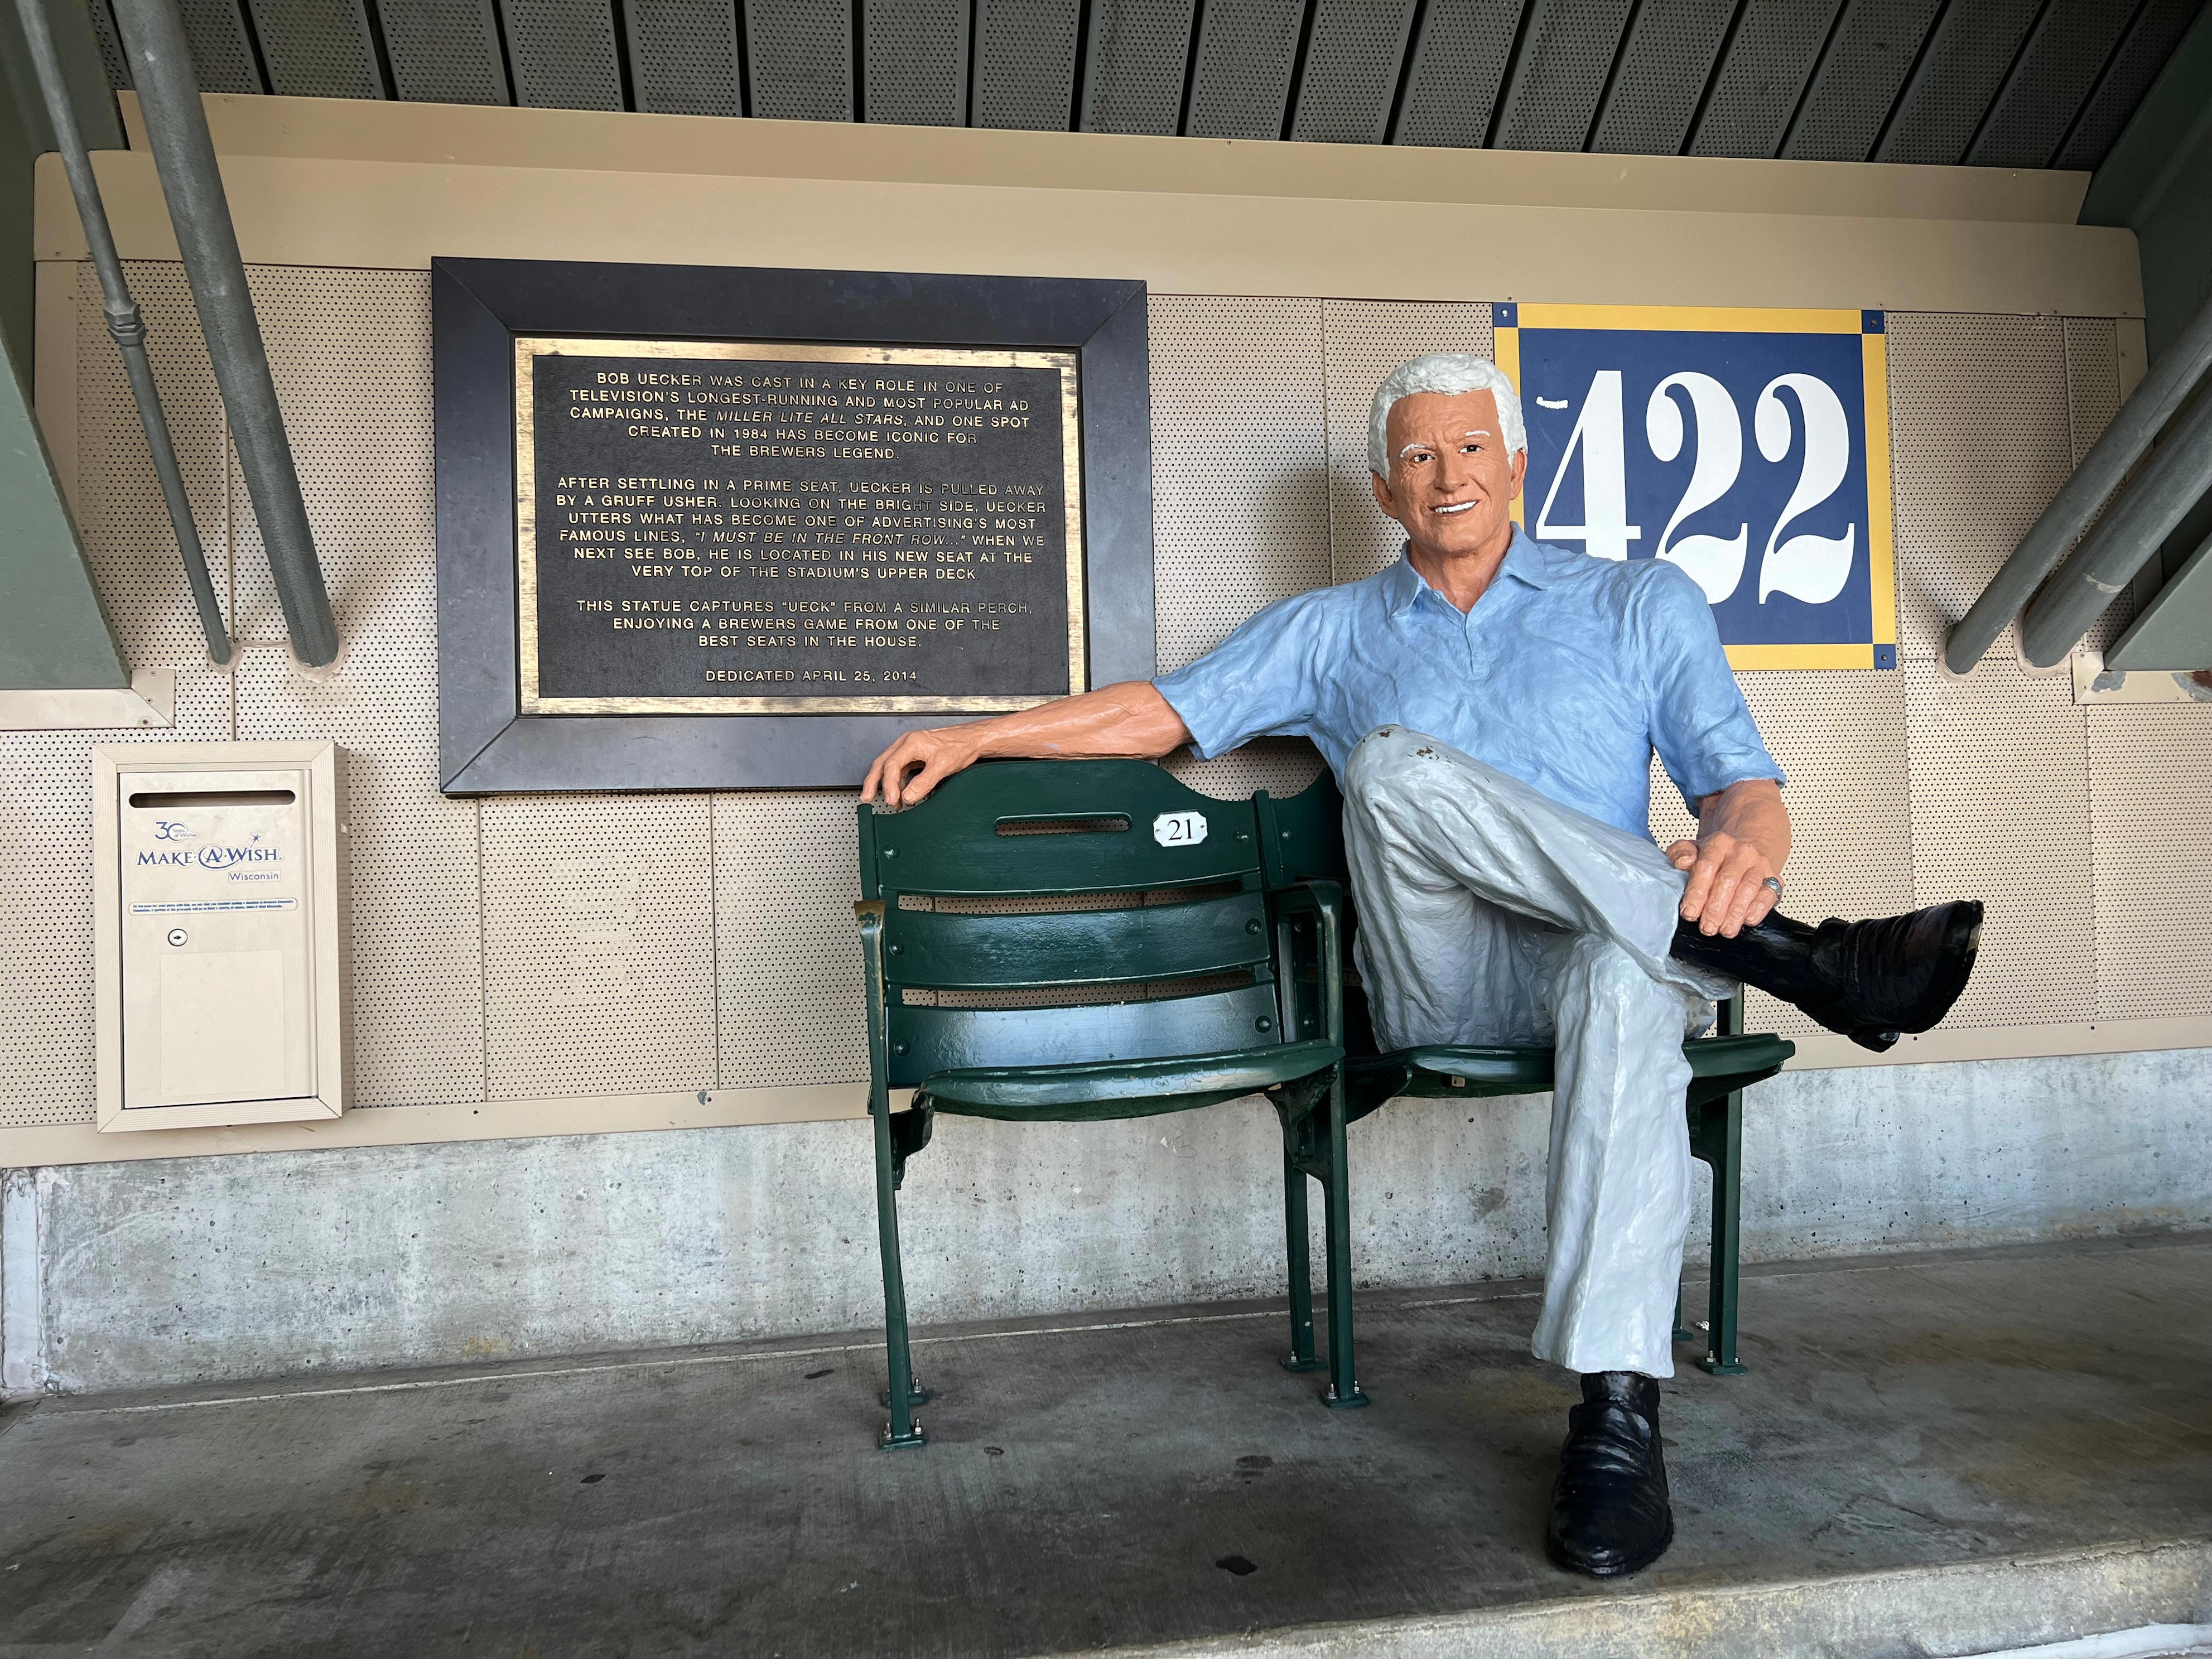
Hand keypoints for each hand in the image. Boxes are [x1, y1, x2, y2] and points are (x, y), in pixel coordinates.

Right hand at [862, 726, 976, 808]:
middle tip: (867, 798)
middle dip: (873, 782)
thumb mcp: (942, 766)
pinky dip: (896, 782)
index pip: (891, 764)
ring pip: (888, 766)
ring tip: (888, 801)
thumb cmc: (960, 746)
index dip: (889, 784)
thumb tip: (908, 796)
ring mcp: (910, 749)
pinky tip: (900, 794)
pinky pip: (899, 769)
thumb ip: (924, 782)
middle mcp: (907, 743)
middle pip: (882, 763)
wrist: (973, 740)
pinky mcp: (915, 755)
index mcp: (912, 742)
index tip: (893, 799)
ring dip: (885, 784)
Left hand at [1664, 832, 1780, 937]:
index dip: (1697, 892)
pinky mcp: (1774, 879)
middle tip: (1707, 927)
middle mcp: (1741, 852)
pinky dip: (1758, 909)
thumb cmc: (1713, 858)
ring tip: (1725, 930)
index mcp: (1718, 843)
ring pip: (1748, 888)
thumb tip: (1683, 862)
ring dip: (1736, 912)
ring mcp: (1759, 865)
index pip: (1706, 866)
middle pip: (1728, 880)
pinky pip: (1769, 895)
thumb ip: (1679, 853)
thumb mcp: (1691, 850)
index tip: (1689, 912)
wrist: (1741, 853)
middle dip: (1716, 908)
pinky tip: (1747, 920)